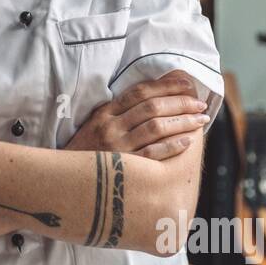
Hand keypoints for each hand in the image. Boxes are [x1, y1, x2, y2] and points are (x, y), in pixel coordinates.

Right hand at [63, 69, 208, 159]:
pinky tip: (188, 141)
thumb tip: (154, 96)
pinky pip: (152, 153)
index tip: (187, 84)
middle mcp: (110, 126)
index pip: (140, 92)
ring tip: (200, 119)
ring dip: (182, 121)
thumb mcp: (96, 125)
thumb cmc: (86, 152)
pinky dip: (172, 145)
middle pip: (152, 107)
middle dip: (181, 102)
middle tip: (200, 103)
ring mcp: (117, 147)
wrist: (64, 180)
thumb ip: (119, 111)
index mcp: (105, 113)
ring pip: (155, 127)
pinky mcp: (123, 167)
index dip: (166, 85)